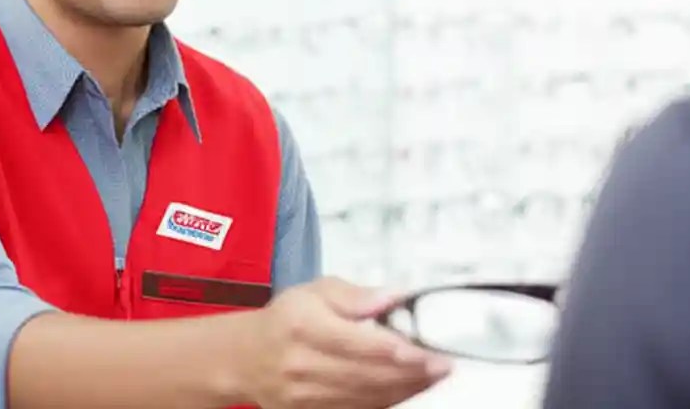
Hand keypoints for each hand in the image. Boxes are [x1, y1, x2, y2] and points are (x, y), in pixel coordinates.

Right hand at [234, 276, 452, 407]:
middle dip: (411, 374)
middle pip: (367, 375)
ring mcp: (306, 396)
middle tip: (443, 366)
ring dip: (405, 390)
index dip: (397, 351)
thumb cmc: (286, 319)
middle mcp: (303, 365)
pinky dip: (387, 402)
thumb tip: (395, 297)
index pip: (357, 343)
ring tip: (433, 377)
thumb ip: (356, 295)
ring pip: (366, 398)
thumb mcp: (315, 291)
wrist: (246, 359)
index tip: (428, 351)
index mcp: (303, 326)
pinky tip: (407, 390)